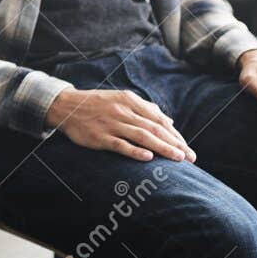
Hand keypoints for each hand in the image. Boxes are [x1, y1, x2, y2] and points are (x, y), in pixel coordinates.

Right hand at [46, 88, 195, 161]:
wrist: (66, 106)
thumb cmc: (97, 104)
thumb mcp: (121, 99)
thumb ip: (145, 108)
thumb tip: (168, 119)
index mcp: (129, 100)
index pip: (158, 118)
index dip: (175, 134)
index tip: (187, 148)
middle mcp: (122, 111)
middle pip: (154, 128)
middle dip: (175, 143)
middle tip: (190, 157)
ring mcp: (110, 124)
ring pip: (141, 136)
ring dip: (162, 148)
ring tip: (177, 158)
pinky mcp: (99, 136)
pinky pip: (120, 144)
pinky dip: (135, 151)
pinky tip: (148, 158)